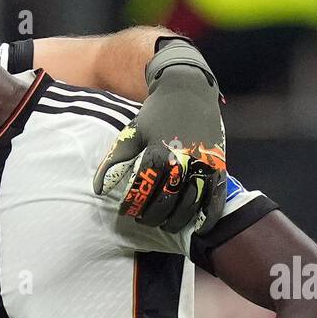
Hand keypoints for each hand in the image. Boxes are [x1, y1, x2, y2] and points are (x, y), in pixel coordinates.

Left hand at [94, 45, 226, 233]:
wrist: (189, 89)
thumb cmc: (156, 113)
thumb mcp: (132, 133)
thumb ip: (114, 161)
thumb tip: (97, 190)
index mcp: (158, 152)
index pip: (143, 188)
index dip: (133, 205)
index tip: (127, 212)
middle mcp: (182, 161)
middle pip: (166, 201)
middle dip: (153, 216)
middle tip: (145, 221)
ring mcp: (203, 164)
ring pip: (190, 203)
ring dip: (177, 220)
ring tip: (166, 225)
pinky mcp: (219, 165)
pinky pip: (216, 197)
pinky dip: (209, 216)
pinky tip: (199, 228)